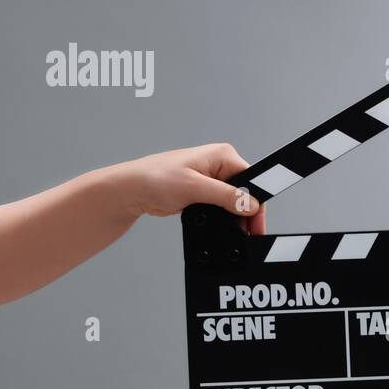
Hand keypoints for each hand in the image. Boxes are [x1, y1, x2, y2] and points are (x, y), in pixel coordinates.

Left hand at [121, 143, 266, 233]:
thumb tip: (250, 205)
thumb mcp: (195, 187)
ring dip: (233, 217)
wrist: (132, 191)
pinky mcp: (204, 192)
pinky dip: (222, 218)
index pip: (252, 179)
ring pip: (234, 202)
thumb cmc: (154, 179)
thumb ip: (225, 196)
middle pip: (246, 193)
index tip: (257, 223)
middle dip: (245, 213)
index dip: (257, 203)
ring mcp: (212, 179)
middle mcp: (220, 165)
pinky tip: (216, 224)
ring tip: (229, 229)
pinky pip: (222, 207)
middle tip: (246, 233)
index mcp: (222, 155)